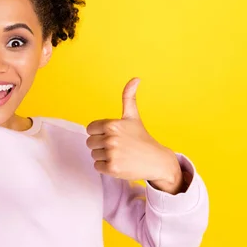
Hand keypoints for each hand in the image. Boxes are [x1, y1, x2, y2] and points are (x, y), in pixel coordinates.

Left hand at [86, 78, 183, 193]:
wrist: (156, 160)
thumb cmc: (142, 138)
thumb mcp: (133, 116)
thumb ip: (129, 97)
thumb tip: (136, 78)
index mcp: (112, 124)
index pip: (90, 129)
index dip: (100, 133)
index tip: (112, 135)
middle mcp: (111, 138)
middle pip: (90, 142)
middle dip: (101, 145)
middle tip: (117, 146)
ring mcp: (111, 154)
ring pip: (94, 154)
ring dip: (104, 156)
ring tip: (119, 154)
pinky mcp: (112, 168)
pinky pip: (97, 166)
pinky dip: (106, 167)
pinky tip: (119, 163)